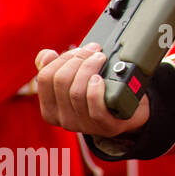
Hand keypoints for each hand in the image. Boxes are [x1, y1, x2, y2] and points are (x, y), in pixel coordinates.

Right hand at [35, 44, 149, 136]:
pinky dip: (96, 90)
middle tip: (95, 50)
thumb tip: (46, 54)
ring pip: (76, 93)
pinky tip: (100, 79)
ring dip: (89, 69)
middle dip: (78, 59)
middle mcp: (63, 120)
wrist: (130, 112)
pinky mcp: (105, 126)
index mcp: (50, 109)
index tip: (81, 49)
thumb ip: (57, 68)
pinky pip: (95, 109)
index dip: (62, 58)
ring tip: (100, 58)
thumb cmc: (100, 93)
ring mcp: (84, 125)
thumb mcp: (76, 82)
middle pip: (61, 82)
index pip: (45, 78)